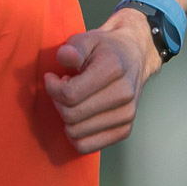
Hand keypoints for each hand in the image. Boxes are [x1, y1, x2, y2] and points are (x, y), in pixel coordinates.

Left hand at [43, 10, 159, 153]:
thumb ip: (73, 48)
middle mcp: (123, 94)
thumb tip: (64, 57)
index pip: (70, 94)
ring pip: (77, 133)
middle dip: (58, 102)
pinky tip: (80, 117)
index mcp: (113, 69)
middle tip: (64, 88)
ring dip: (67, 118)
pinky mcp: (124, 130)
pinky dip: (76, 135)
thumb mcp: (86, 38)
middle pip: (72, 115)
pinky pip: (88, 146)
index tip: (53, 78)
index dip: (52, 88)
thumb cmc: (105, 49)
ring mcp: (126, 115)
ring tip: (75, 100)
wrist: (134, 57)